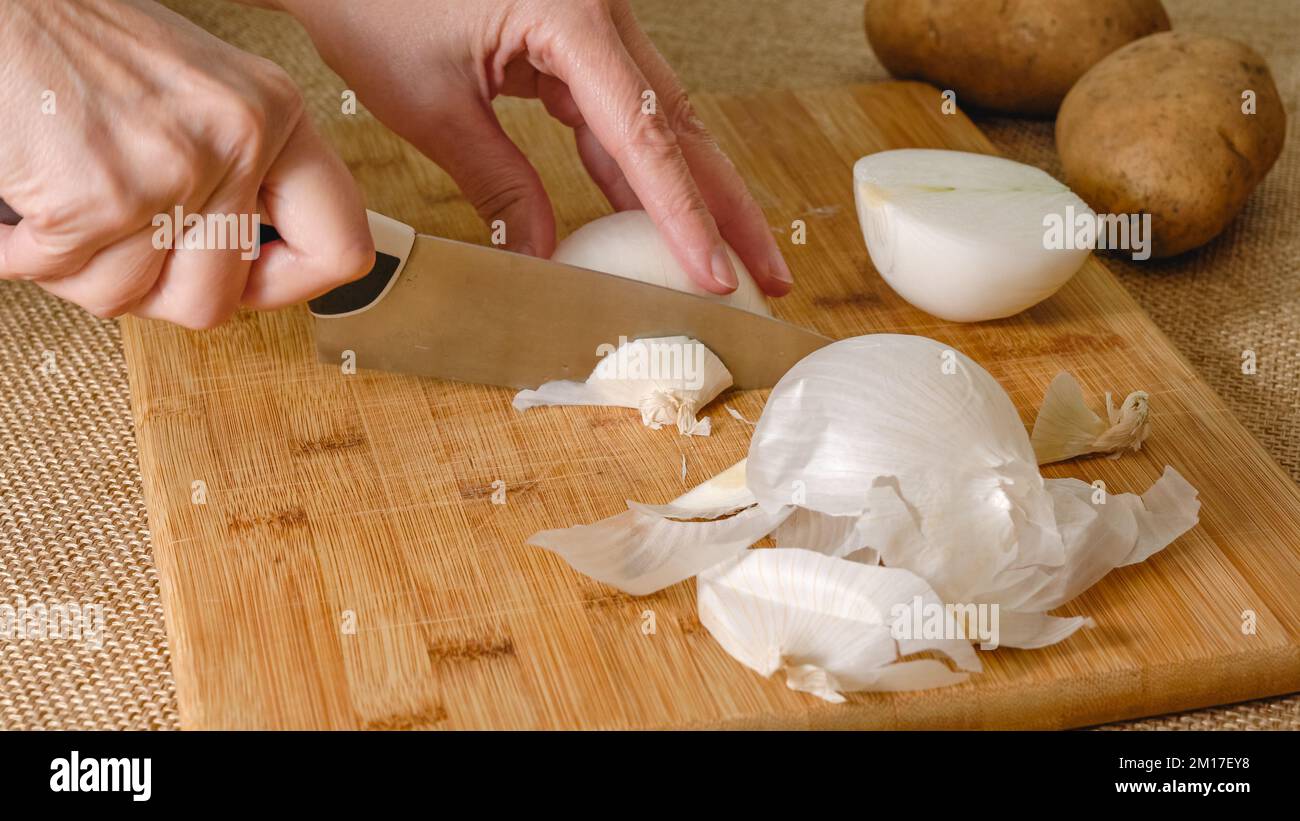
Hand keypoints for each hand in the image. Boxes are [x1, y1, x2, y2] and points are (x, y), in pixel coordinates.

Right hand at [0, 0, 373, 327]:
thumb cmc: (79, 45)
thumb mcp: (198, 97)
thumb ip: (238, 176)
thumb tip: (249, 267)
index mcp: (276, 116)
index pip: (341, 248)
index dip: (288, 286)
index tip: (246, 280)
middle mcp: (239, 139)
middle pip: (214, 302)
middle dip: (150, 290)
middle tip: (117, 245)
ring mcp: (174, 170)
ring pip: (131, 297)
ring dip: (79, 267)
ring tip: (63, 205)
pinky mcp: (100, 195)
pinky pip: (61, 274)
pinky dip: (24, 252)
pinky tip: (24, 202)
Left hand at [280, 0, 792, 295]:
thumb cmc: (371, 0)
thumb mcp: (432, 106)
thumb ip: (499, 185)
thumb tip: (543, 260)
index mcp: (572, 16)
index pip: (645, 136)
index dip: (685, 216)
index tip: (716, 276)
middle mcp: (601, 12)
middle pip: (682, 125)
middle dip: (725, 208)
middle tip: (768, 275)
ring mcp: (592, 22)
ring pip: (662, 120)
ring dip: (692, 193)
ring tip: (728, 259)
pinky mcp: (573, 36)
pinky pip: (619, 113)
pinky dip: (635, 170)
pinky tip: (657, 222)